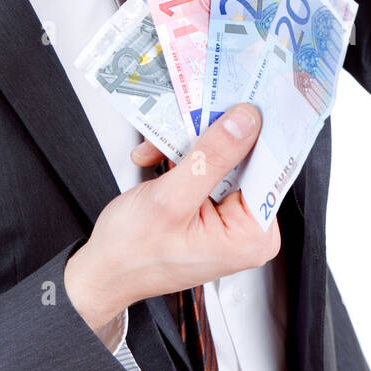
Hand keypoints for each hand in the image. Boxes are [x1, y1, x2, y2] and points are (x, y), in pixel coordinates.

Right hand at [64, 104, 279, 332]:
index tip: (236, 100)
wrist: (104, 271)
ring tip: (159, 149)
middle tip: (187, 120)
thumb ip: (211, 158)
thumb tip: (244, 123)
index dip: (250, 132)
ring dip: (189, 148)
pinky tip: (159, 160)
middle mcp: (247, 228)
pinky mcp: (211, 208)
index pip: (267, 168)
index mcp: (252, 236)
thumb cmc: (132, 254)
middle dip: (210, 139)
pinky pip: (206, 168)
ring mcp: (229, 218)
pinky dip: (182, 159)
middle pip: (243, 160)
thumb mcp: (172, 200)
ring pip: (221, 159)